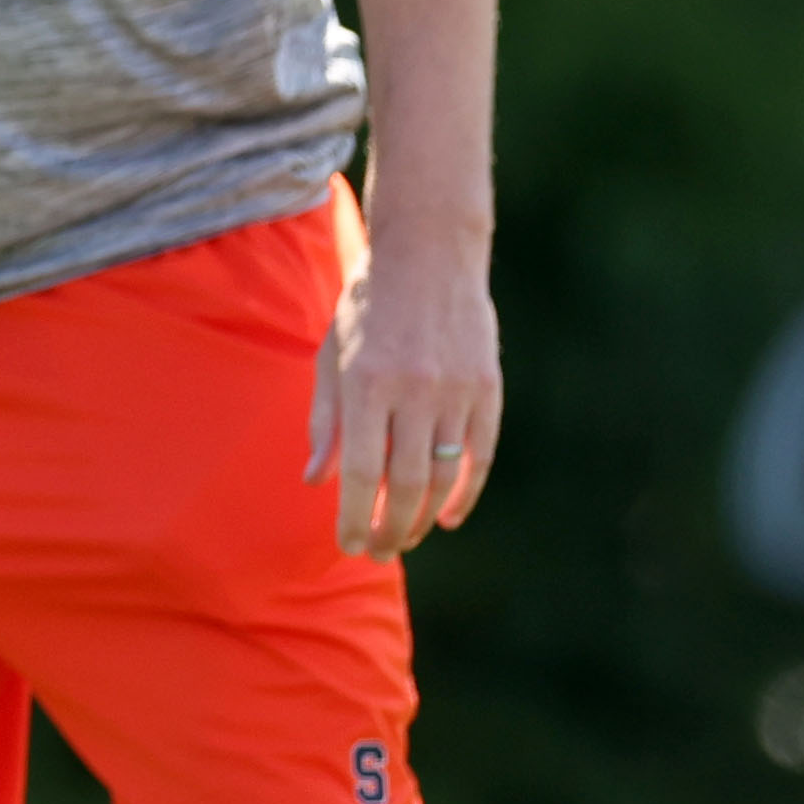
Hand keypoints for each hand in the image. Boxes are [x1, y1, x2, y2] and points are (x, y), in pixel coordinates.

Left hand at [307, 204, 501, 557]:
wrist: (429, 253)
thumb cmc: (366, 306)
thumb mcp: (331, 354)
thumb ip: (325, 419)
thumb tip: (315, 481)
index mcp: (366, 380)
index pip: (360, 469)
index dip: (353, 515)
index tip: (347, 544)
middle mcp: (413, 389)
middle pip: (405, 483)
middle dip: (389, 527)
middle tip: (376, 550)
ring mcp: (456, 390)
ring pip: (444, 476)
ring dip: (423, 516)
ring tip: (403, 536)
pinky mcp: (488, 389)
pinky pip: (480, 456)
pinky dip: (465, 492)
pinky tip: (446, 516)